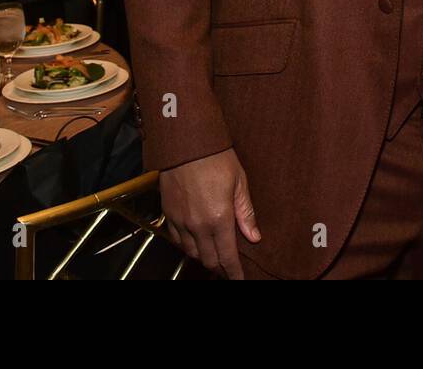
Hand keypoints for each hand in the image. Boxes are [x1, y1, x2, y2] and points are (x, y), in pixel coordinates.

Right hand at [160, 148, 260, 278]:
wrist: (186, 143)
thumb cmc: (217, 158)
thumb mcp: (239, 182)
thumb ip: (246, 213)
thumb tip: (254, 237)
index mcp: (219, 218)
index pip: (227, 256)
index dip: (233, 272)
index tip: (238, 279)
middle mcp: (198, 225)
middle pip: (208, 259)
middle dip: (219, 267)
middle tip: (228, 268)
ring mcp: (180, 221)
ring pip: (191, 252)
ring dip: (204, 257)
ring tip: (214, 255)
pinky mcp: (168, 214)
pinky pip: (177, 239)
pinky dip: (188, 245)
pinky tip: (196, 241)